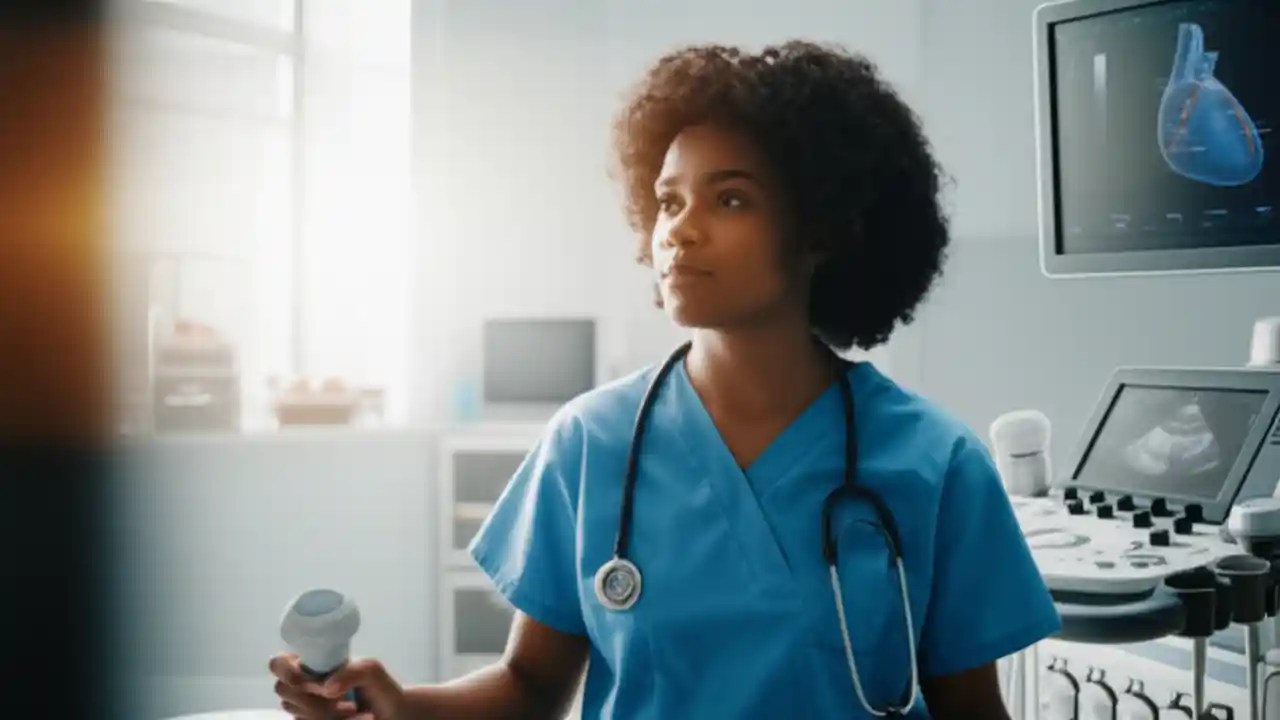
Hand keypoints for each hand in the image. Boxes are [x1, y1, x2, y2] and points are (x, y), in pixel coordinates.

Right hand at [269, 652, 405, 718]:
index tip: (305, 679)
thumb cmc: (378, 686)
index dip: (285, 670)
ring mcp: (304, 711)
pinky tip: (359, 718)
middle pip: (283, 690)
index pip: (278, 663)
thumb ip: (352, 671)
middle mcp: (302, 688)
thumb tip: (328, 688)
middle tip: (338, 696)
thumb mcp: (371, 670)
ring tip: (354, 708)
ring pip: (298, 713)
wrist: (392, 714)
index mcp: (311, 665)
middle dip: (311, 696)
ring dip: (327, 712)